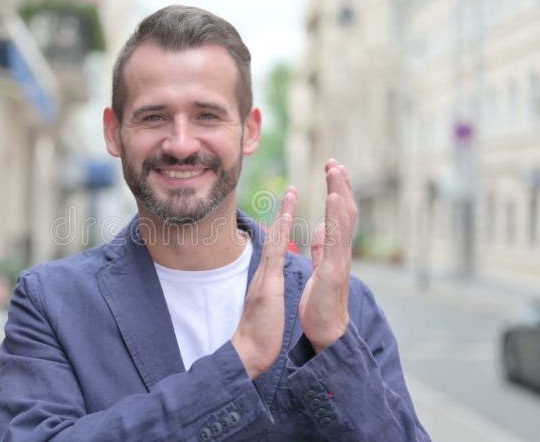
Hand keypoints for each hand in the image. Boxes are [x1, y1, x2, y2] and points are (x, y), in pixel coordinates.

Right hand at [232, 187, 296, 379]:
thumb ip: (269, 287)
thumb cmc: (260, 331)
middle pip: (274, 235)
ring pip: (274, 239)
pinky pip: (275, 254)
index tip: (290, 205)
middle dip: (283, 211)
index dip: (283, 225)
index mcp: (268, 276)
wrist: (249, 351)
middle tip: (290, 188)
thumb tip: (271, 278)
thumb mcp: (268, 303)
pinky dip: (280, 234)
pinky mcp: (267, 283)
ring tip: (290, 193)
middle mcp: (264, 271)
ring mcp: (264, 275)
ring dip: (282, 214)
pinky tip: (286, 219)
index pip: (277, 245)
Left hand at [299, 159, 357, 352]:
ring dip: (340, 194)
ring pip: (344, 221)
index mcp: (336, 252)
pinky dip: (337, 216)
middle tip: (335, 162)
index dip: (336, 193)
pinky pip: (337, 239)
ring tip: (336, 171)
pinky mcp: (334, 270)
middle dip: (341, 186)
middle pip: (345, 213)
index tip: (332, 172)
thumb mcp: (319, 272)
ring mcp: (341, 260)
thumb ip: (322, 249)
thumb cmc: (321, 306)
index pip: (338, 217)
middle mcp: (342, 253)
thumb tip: (322, 228)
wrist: (326, 335)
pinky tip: (334, 198)